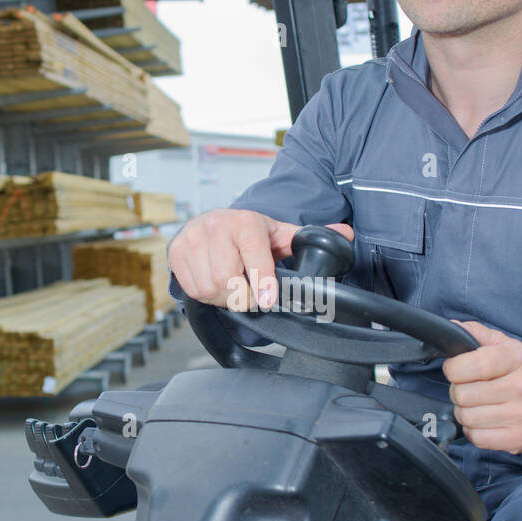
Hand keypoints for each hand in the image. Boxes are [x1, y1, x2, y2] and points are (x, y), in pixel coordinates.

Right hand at [168, 208, 353, 309]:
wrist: (211, 222)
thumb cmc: (248, 233)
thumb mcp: (279, 233)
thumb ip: (311, 236)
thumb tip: (345, 235)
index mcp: (245, 221)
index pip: (254, 255)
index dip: (262, 281)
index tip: (269, 299)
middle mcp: (215, 225)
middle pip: (229, 280)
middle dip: (243, 295)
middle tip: (251, 293)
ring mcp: (192, 238)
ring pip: (210, 288)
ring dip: (225, 297)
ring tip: (234, 287)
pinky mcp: (175, 252)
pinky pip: (192, 289)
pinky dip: (206, 295)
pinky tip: (216, 284)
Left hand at [441, 319, 521, 453]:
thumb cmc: (520, 373)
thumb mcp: (504, 346)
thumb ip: (476, 334)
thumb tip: (451, 327)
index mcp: (517, 359)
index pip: (474, 364)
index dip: (454, 368)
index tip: (456, 369)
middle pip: (463, 394)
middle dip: (458, 391)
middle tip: (469, 388)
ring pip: (466, 417)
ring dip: (465, 411)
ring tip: (478, 404)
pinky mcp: (518, 438)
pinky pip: (476, 437)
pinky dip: (473, 430)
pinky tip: (485, 420)